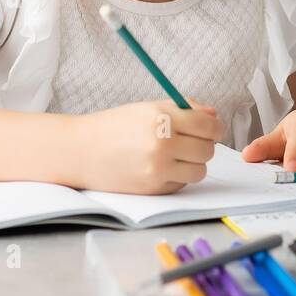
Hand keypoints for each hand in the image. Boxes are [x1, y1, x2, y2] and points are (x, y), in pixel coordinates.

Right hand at [70, 99, 221, 193]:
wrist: (80, 151)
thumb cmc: (115, 126)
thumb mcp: (149, 107)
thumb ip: (185, 109)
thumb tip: (214, 117)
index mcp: (163, 117)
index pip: (209, 127)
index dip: (215, 129)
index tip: (211, 130)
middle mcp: (162, 143)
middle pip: (207, 150)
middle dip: (204, 146)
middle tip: (190, 142)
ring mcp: (157, 168)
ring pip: (200, 170)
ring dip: (193, 164)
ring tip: (176, 156)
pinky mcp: (152, 188)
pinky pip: (182, 184)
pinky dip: (177, 177)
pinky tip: (160, 167)